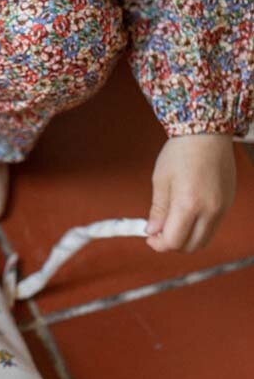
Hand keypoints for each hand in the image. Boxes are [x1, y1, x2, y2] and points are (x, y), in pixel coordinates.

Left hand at [146, 134, 235, 252]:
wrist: (207, 133)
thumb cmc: (181, 152)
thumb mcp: (161, 180)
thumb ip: (158, 210)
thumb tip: (153, 231)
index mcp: (189, 204)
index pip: (174, 241)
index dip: (159, 244)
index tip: (150, 237)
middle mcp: (210, 210)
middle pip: (191, 246)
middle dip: (173, 244)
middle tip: (159, 233)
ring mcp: (222, 207)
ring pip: (204, 239)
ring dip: (187, 239)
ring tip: (172, 224)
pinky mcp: (228, 203)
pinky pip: (213, 227)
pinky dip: (199, 229)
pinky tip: (187, 215)